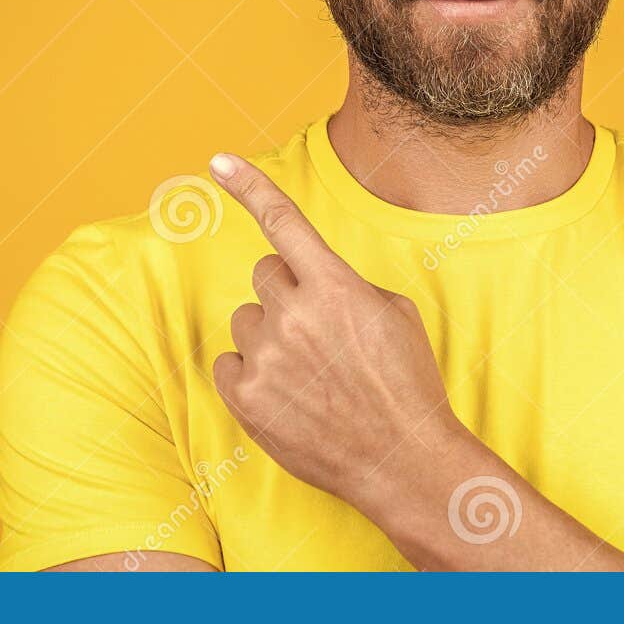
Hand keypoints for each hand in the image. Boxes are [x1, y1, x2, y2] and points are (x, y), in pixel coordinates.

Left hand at [208, 152, 467, 510]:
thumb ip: (344, 284)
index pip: (282, 221)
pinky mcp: (246, 398)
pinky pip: (229, 364)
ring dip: (269, 336)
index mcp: (334, 286)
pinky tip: (287, 396)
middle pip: (265, 276)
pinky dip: (252, 375)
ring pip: (246, 320)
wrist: (402, 461)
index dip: (248, 185)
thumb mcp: (394, 314)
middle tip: (318, 332)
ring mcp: (267, 357)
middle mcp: (294, 314)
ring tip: (309, 373)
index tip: (218, 161)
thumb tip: (310, 279)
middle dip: (286, 294)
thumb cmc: (406, 384)